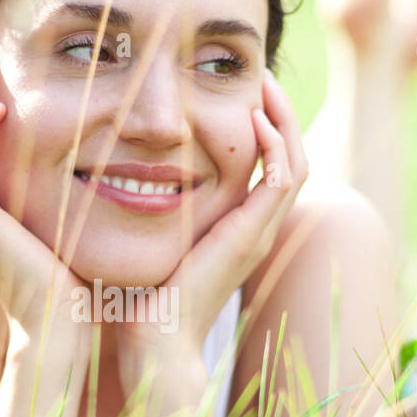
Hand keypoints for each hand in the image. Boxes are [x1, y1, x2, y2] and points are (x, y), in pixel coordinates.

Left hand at [116, 69, 308, 384]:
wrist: (153, 341)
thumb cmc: (139, 299)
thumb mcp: (149, 240)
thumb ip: (148, 210)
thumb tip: (120, 177)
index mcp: (239, 230)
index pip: (270, 167)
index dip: (264, 126)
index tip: (240, 91)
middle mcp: (256, 230)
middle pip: (292, 157)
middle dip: (280, 112)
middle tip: (260, 75)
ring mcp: (259, 234)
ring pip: (295, 161)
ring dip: (283, 118)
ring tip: (263, 83)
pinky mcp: (251, 236)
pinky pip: (282, 178)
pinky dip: (275, 143)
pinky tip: (255, 118)